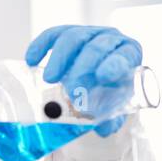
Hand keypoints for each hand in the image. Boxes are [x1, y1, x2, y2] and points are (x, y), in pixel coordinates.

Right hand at [25, 24, 141, 136]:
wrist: (104, 76)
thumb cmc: (113, 89)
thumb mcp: (117, 104)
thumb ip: (113, 117)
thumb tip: (102, 129)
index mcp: (129, 54)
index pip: (123, 56)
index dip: (114, 65)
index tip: (103, 77)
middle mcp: (111, 38)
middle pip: (96, 47)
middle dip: (82, 69)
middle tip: (72, 90)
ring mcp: (90, 32)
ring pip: (73, 37)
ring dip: (60, 58)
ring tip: (50, 79)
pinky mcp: (69, 31)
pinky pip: (54, 34)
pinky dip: (41, 45)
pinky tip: (31, 60)